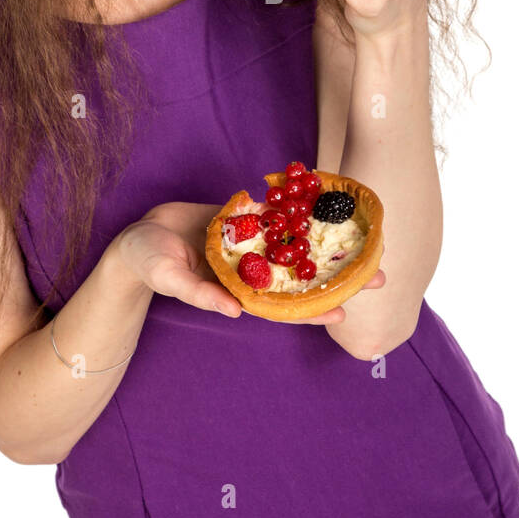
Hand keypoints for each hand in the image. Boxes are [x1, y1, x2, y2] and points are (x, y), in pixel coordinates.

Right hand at [113, 201, 382, 325]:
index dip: (314, 310)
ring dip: (327, 244)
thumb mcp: (172, 279)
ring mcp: (250, 244)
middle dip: (338, 277)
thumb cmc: (149, 264)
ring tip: (365, 241)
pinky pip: (275, 216)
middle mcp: (251, 269)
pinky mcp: (242, 220)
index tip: (347, 312)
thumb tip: (234, 311)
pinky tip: (326, 205)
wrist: (137, 235)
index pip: (283, 306)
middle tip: (381, 275)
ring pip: (296, 245)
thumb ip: (200, 295)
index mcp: (238, 290)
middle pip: (301, 276)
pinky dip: (298, 212)